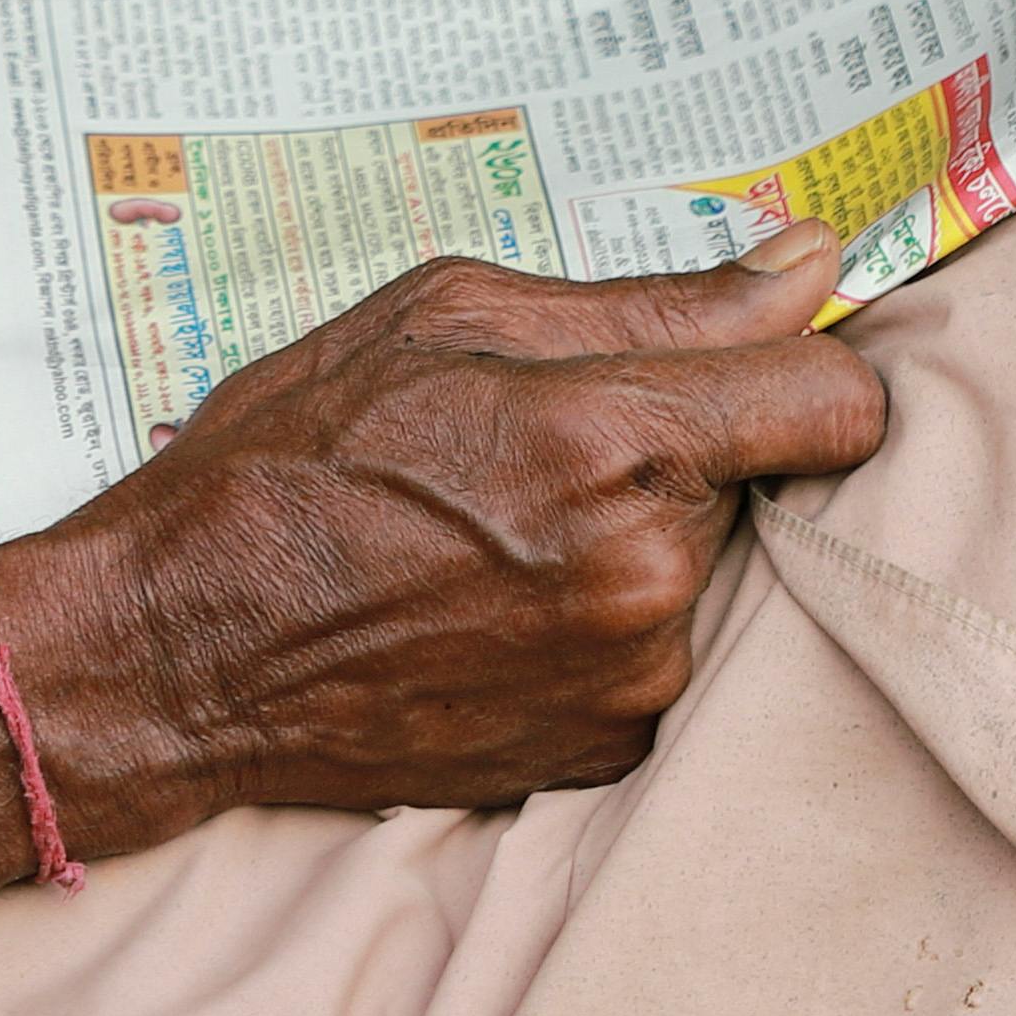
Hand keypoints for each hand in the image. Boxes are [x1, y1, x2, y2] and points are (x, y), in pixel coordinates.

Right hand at [0, 226, 890, 848]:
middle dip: (691, 448)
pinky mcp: (603, 752)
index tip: (765, 362)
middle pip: (767, 482)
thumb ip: (654, 300)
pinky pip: (657, 655)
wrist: (175, 648)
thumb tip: (807, 262)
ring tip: (504, 525)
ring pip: (709, 568)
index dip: (812, 370)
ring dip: (642, 536)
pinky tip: (495, 600)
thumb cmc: (292, 456)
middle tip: (555, 440)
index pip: (840, 405)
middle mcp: (645, 571)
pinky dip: (603, 620)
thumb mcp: (449, 314)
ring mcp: (630, 677)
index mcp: (614, 438)